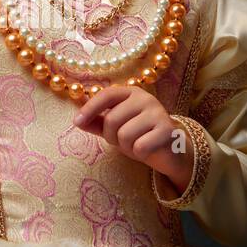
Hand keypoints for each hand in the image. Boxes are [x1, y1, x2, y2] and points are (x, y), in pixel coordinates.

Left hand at [73, 84, 193, 189]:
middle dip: (112, 136)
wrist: (170, 150)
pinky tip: (148, 149)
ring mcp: (158, 113)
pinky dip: (139, 153)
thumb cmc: (139, 135)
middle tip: (122, 140)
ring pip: (125, 135)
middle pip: (112, 120)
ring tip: (136, 144)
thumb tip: (77, 120)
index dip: (90, 108)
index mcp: (131, 93)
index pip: (107, 95)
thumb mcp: (115, 128)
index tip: (77, 122)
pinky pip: (140, 146)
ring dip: (126, 146)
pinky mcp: (168, 130)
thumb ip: (97, 123)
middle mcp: (146, 98)